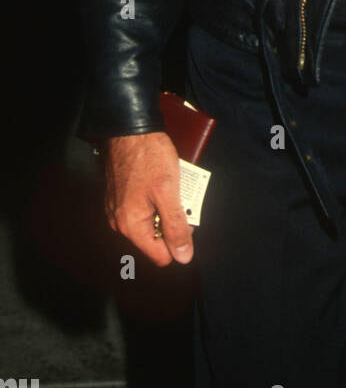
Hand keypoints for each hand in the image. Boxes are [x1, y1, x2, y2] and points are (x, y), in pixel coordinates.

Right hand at [104, 132, 193, 266]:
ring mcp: (118, 209)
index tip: (184, 217)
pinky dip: (155, 201)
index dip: (178, 242)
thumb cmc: (149, 157)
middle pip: (155, 239)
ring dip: (164, 210)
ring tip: (171, 188)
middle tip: (179, 198)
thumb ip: (176, 226)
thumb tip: (183, 258)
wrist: (129, 129)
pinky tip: (161, 183)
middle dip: (171, 222)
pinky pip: (142, 209)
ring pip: (150, 222)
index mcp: (130, 226)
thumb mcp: (169, 192)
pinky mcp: (120, 196)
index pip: (160, 256)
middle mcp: (119, 222)